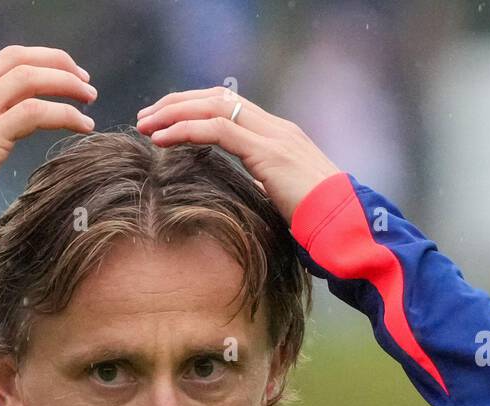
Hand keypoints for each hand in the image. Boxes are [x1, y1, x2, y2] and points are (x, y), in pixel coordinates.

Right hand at [0, 45, 95, 210]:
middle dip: (57, 63)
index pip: (3, 63)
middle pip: (18, 59)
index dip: (38, 62)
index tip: (61, 75)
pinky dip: (65, 114)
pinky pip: (35, 113)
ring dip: (66, 84)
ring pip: (29, 79)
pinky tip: (83, 125)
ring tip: (89, 100)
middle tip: (83, 81)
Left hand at [135, 87, 339, 222]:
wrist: (343, 225)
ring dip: (174, 113)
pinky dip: (185, 131)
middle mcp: (275, 128)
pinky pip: (218, 131)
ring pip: (214, 107)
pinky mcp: (268, 153)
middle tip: (145, 119)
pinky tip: (162, 140)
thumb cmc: (316, 221)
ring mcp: (273, 136)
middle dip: (177, 103)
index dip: (193, 108)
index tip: (164, 122)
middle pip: (217, 97)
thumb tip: (246, 191)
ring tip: (146, 126)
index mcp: (277, 136)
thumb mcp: (282, 197)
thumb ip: (264, 185)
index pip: (229, 105)